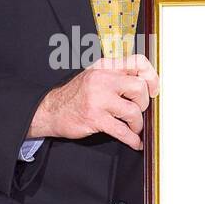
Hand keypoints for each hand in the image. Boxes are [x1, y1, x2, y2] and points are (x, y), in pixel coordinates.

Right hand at [27, 54, 159, 149]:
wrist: (51, 111)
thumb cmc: (76, 95)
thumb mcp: (95, 76)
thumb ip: (116, 75)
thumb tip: (145, 85)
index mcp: (105, 66)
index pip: (137, 62)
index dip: (151, 76)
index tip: (154, 89)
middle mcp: (102, 79)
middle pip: (139, 87)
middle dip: (144, 103)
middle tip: (139, 110)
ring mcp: (98, 98)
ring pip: (133, 110)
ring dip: (138, 124)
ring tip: (134, 128)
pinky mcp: (95, 118)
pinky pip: (122, 131)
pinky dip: (132, 139)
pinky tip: (134, 142)